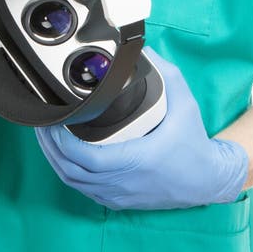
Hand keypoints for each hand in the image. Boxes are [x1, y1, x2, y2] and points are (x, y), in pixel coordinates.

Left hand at [35, 46, 248, 210]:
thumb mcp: (184, 100)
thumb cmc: (194, 142)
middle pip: (72, 172)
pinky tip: (63, 158)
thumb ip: (164, 71)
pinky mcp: (120, 201)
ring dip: (56, 162)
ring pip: (75, 184)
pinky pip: (85, 191)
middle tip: (43, 125)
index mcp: (137, 160)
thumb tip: (143, 50)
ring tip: (47, 138)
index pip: (87, 158)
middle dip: (51, 148)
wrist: (209, 178)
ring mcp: (120, 195)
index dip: (63, 143)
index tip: (54, 123)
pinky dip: (70, 174)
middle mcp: (124, 182)